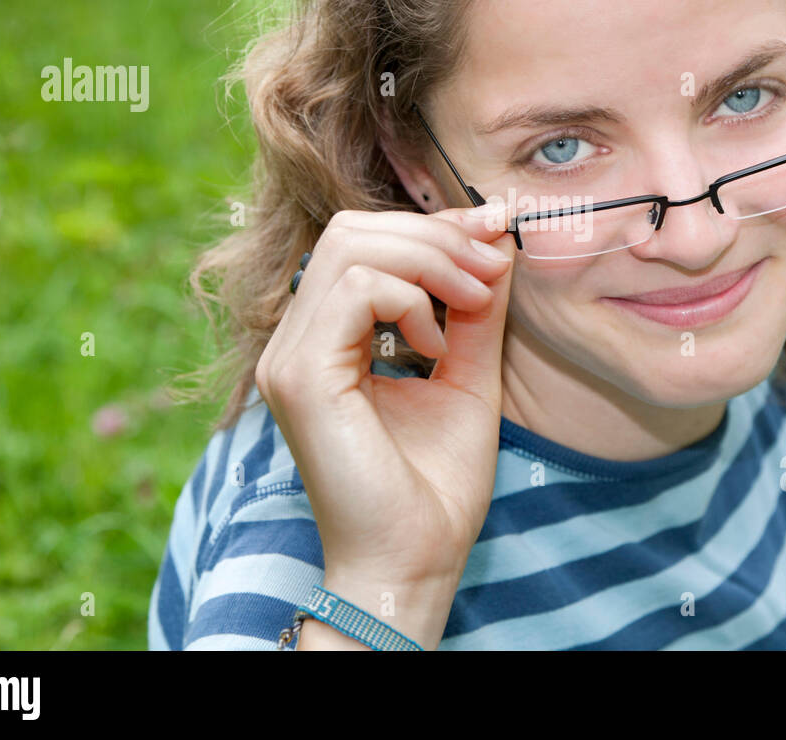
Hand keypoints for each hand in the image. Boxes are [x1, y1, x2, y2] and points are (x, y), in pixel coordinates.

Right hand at [255, 203, 514, 591]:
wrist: (415, 560)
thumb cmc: (435, 485)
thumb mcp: (467, 376)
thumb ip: (475, 311)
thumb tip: (495, 243)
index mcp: (328, 339)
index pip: (365, 242)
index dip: (433, 226)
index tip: (494, 230)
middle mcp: (298, 341)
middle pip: (353, 230)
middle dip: (435, 236)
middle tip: (491, 268)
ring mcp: (290, 357)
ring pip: (352, 248)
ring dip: (430, 261)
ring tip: (473, 303)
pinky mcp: (300, 376)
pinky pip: (353, 290)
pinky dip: (408, 300)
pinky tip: (436, 346)